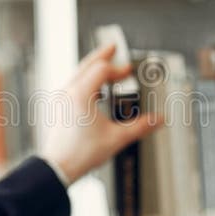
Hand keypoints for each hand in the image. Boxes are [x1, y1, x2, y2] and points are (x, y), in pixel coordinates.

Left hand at [38, 44, 160, 183]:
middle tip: (112, 47)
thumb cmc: (80, 154)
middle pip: (86, 64)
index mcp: (81, 95)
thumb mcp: (116, 138)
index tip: (129, 73)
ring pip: (77, 74)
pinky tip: (93, 90)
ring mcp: (61, 99)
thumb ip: (140, 127)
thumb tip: (157, 120)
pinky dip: (84, 80)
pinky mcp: (58, 107)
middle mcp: (68, 92)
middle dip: (101, 55)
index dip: (118, 69)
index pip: (102, 70)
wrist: (57, 168)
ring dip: (92, 67)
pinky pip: (72, 85)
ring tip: (105, 67)